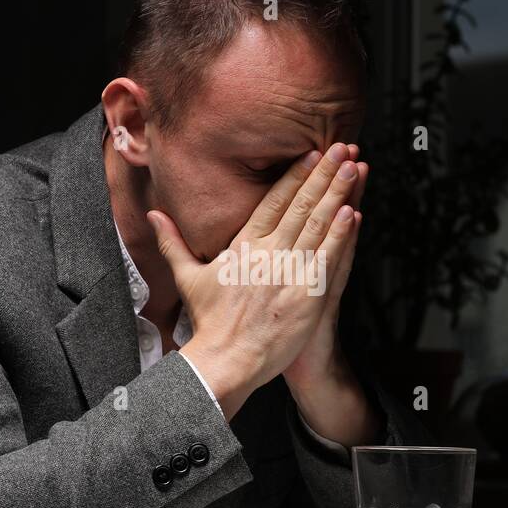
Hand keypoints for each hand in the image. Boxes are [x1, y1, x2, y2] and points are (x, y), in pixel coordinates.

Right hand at [147, 142, 359, 418]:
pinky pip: (328, 258)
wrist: (226, 360)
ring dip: (337, 194)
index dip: (294, 176)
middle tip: (341, 147)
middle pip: (299, 205)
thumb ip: (173, 242)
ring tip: (352, 168)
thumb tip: (155, 214)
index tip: (310, 154)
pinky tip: (352, 212)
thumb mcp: (188, 277)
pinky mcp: (307, 296)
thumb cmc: (210, 323)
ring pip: (317, 225)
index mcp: (243, 246)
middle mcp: (268, 253)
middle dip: (322, 174)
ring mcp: (289, 273)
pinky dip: (341, 234)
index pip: (273, 201)